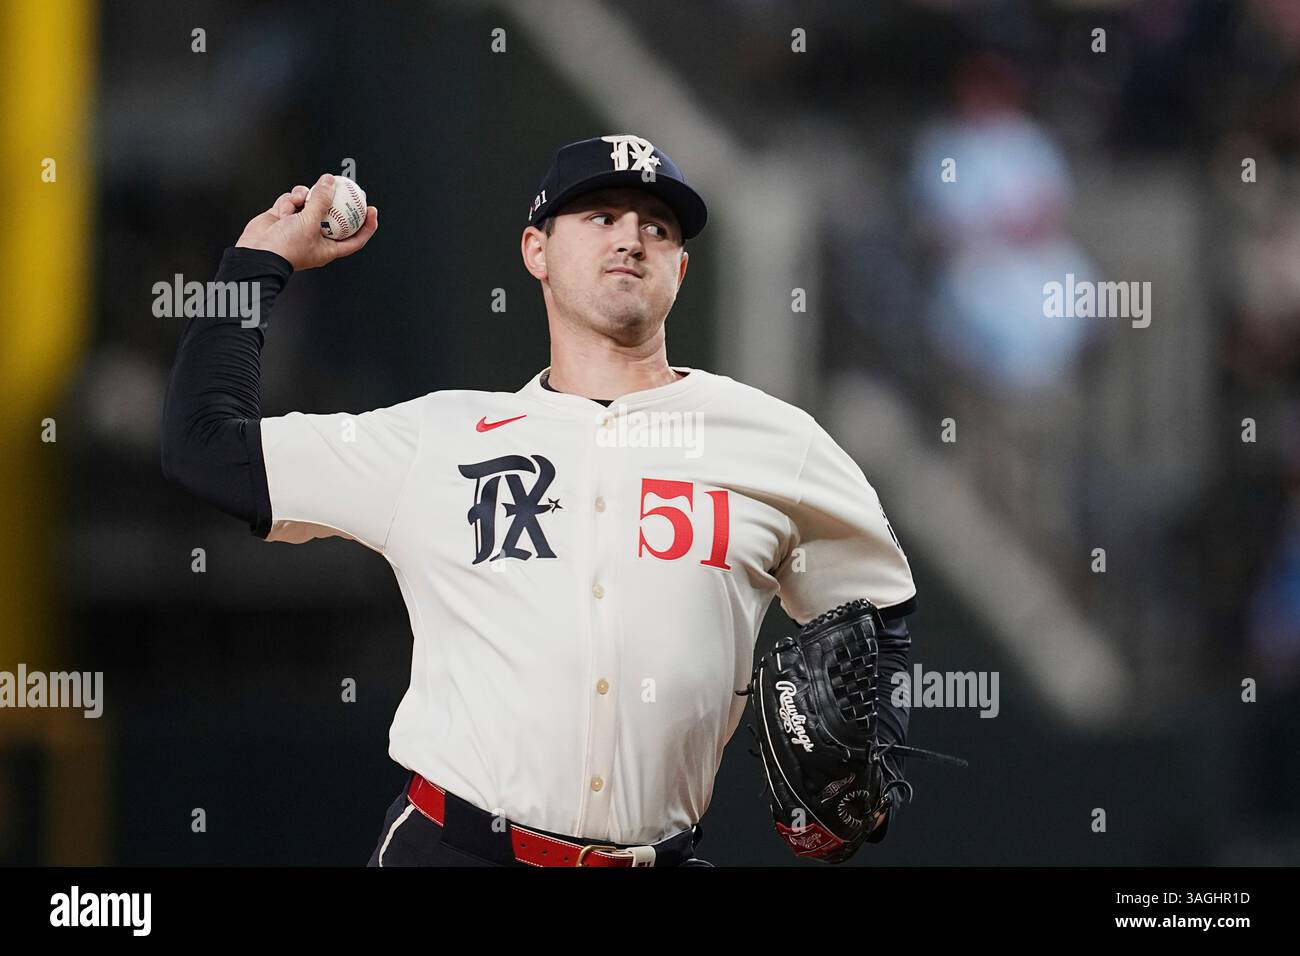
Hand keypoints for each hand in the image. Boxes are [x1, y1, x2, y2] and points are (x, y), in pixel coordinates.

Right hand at [235, 173, 377, 270]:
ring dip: (305, 197)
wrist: (256, 253)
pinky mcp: (284, 217)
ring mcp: (299, 226)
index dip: (366, 225)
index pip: (355, 238)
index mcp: (328, 247)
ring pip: (310, 202)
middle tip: (340, 186)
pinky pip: (292, 201)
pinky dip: (289, 201)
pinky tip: (285, 208)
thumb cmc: (285, 248)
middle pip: (332, 214)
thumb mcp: (309, 222)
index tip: (372, 210)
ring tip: (300, 201)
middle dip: (334, 200)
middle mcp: (315, 237)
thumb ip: (321, 201)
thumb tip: (329, 182)